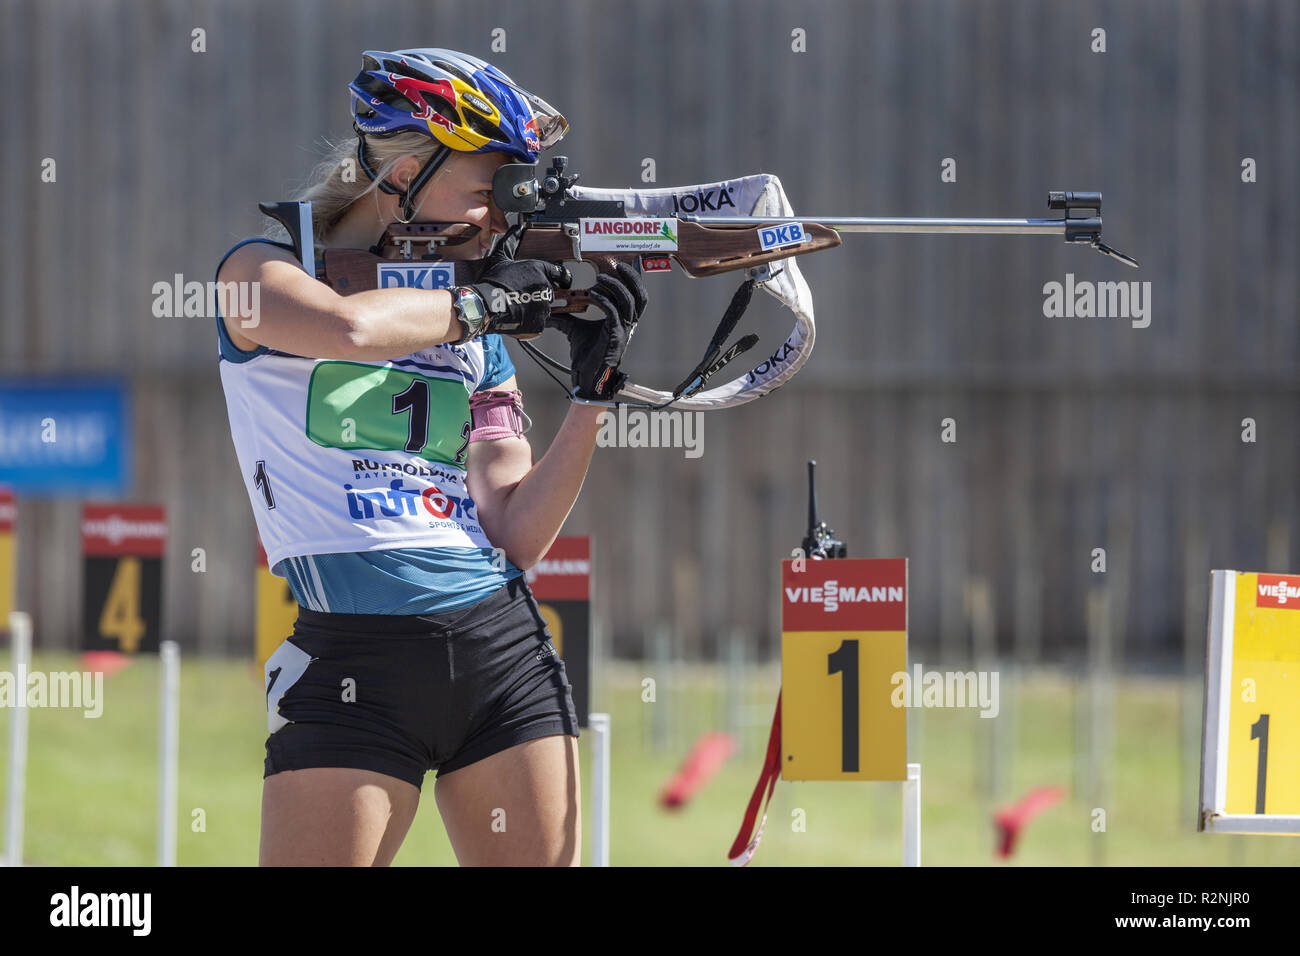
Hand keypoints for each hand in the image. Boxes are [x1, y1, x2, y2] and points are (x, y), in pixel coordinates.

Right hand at [471, 230, 569, 336]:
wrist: (485, 305)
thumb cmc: (492, 282)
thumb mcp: (500, 257)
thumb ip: (511, 242)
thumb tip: (516, 229)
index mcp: (539, 270)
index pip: (560, 273)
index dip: (563, 277)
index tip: (564, 280)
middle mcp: (545, 287)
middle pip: (549, 291)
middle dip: (538, 293)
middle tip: (521, 294)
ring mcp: (543, 306)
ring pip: (543, 307)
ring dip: (534, 307)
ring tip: (517, 305)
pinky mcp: (539, 322)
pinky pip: (538, 322)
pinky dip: (530, 320)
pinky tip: (518, 316)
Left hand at [549, 261, 647, 400]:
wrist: (585, 377)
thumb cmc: (585, 356)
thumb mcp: (574, 329)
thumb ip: (566, 316)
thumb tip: (549, 307)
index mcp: (622, 320)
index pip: (636, 296)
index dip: (632, 280)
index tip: (618, 266)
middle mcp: (627, 324)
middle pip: (640, 296)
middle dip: (632, 278)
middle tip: (618, 265)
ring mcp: (623, 331)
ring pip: (629, 302)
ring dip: (615, 286)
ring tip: (599, 278)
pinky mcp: (615, 337)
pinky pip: (614, 313)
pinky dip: (604, 300)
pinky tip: (592, 294)